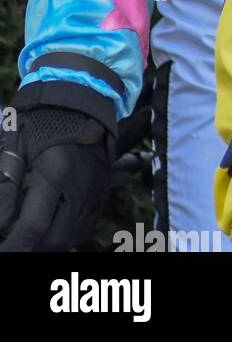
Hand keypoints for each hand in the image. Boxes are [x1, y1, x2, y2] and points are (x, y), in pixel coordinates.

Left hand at [0, 85, 115, 251]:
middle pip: (57, 238)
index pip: (34, 226)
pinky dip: (70, 232)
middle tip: (15, 242)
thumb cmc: (43, 117)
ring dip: (51, 241)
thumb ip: (5, 189)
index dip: (16, 246)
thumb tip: (0, 226)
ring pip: (74, 235)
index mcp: (57, 171)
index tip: (4, 252)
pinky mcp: (104, 186)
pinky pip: (88, 223)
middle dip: (33, 246)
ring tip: (32, 234)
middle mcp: (82, 184)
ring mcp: (97, 186)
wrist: (83, 94)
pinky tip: (53, 224)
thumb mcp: (15, 147)